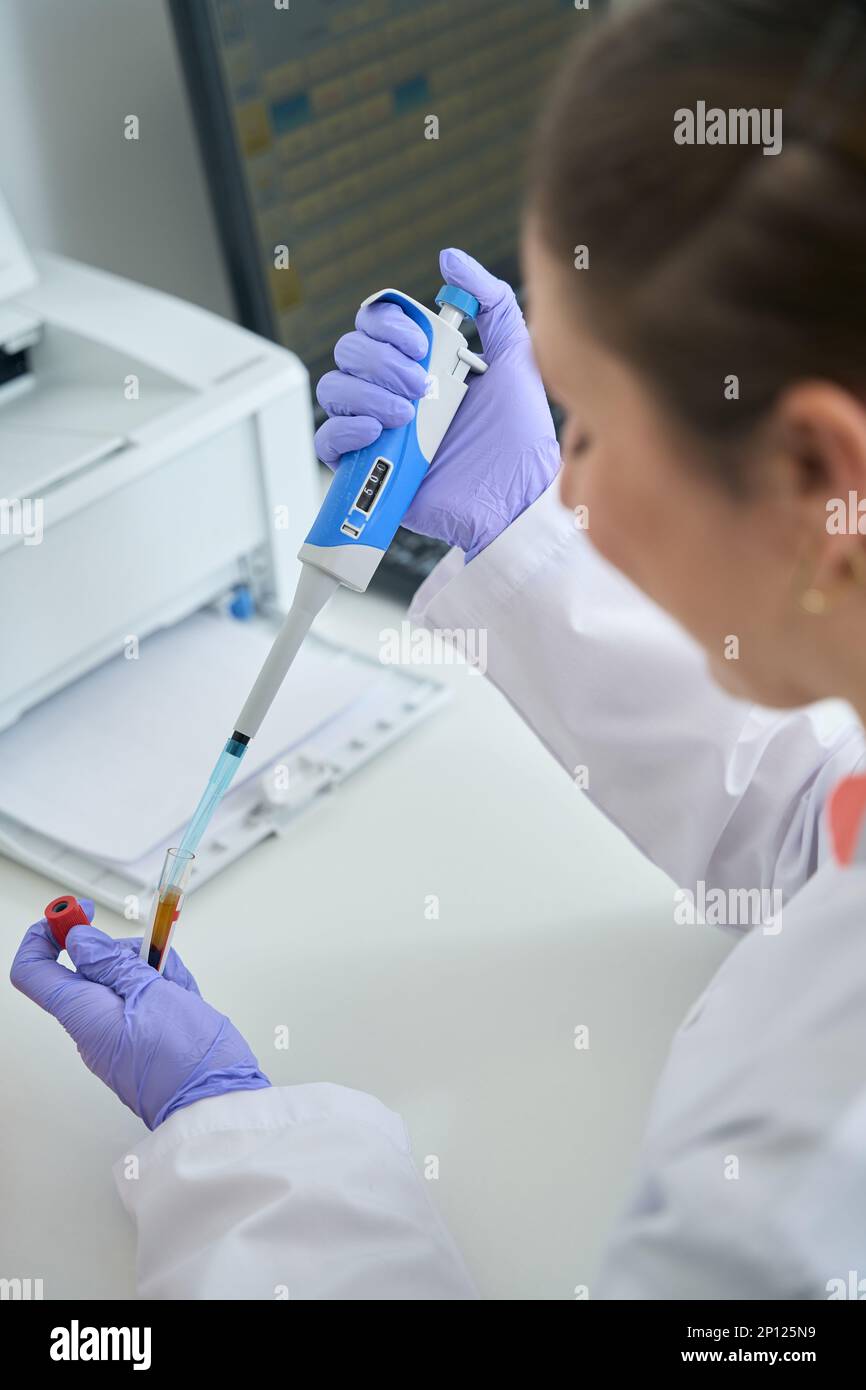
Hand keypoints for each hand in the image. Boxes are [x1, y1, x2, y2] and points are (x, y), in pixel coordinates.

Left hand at [11, 909, 269, 1129]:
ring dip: (153, 971)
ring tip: (180, 987)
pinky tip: (186, 1000)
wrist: (216, 1107)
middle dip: (123, 951)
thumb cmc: (186, 1060)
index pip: (35, 970)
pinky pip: (143, 1003)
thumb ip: (114, 962)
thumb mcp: (153, 992)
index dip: (46, 935)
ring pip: (123, 982)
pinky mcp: (142, 1042)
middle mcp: (93, 1027)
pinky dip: (165, 991)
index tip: (75, 914)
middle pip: (91, 969)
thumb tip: (80, 940)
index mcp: (84, 1014)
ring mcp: (118, 1036)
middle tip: (154, 953)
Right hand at [314, 247, 560, 559]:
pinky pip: (327, 441)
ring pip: (333, 390)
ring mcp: (377, 430)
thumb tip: (450, 258)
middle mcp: (393, 392)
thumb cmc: (519, 438)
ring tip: (407, 413)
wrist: (514, 500)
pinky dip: (345, 429)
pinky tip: (380, 431)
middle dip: (380, 360)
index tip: (415, 341)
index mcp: (421, 363)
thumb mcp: (518, 358)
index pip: (374, 323)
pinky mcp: (366, 468)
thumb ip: (492, 301)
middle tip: (421, 383)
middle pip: (348, 351)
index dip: (385, 323)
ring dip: (365, 393)